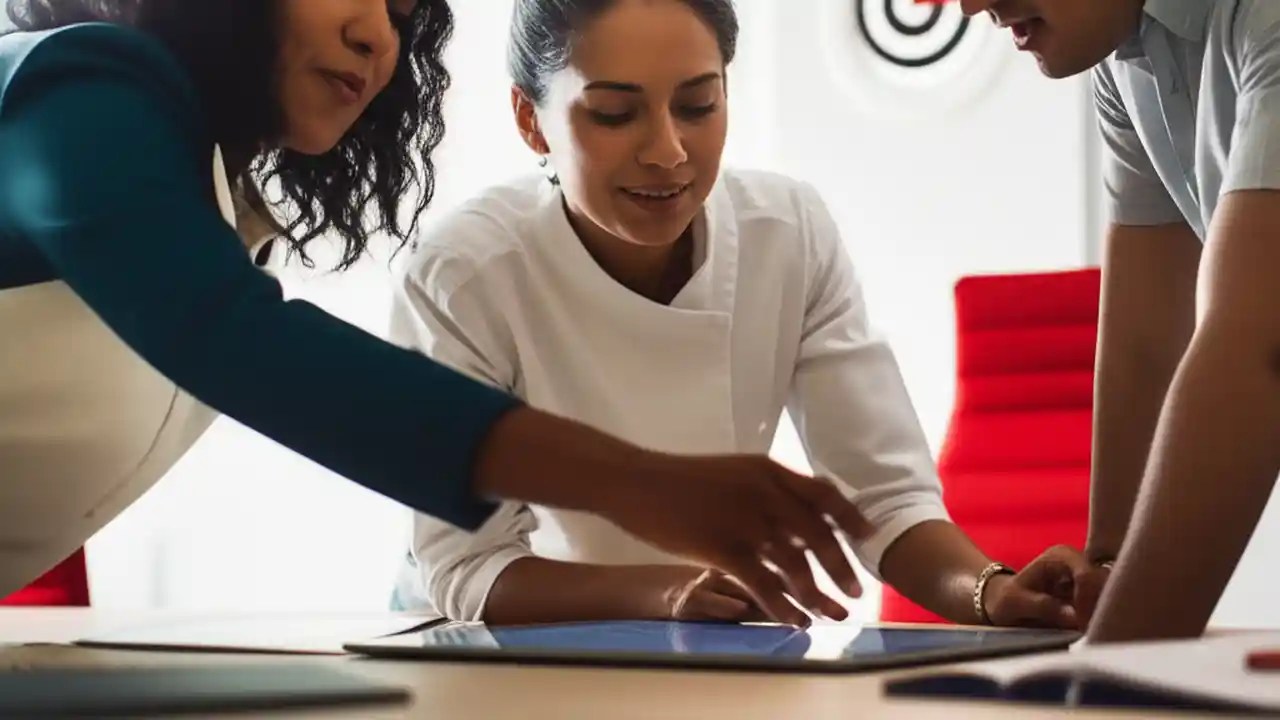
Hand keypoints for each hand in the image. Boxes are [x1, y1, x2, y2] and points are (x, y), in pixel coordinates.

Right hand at [473, 410, 871, 627]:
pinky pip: (764, 584)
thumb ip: (764, 488)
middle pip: (818, 533)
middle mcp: (764, 492)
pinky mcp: (723, 548)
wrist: (635, 481)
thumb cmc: (679, 479)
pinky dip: (784, 606)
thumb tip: (795, 511)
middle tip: (856, 590)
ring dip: (818, 593)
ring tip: (832, 613)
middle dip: (842, 565)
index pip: (824, 493)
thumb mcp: (732, 471)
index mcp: (768, 470)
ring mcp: (745, 520)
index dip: (851, 517)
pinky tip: (794, 620)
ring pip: (796, 564)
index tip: (868, 536)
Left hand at [984, 545, 1108, 629]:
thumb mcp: (1015, 603)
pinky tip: (1098, 634)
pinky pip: (1113, 607)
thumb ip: (1042, 606)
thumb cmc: (1007, 600)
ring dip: (1106, 616)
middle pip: (1107, 585)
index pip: (1086, 576)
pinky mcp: (1099, 596)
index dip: (1087, 601)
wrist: (1008, 605)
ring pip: (1115, 596)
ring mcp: (1093, 578)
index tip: (1080, 625)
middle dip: (1101, 609)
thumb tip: (1074, 617)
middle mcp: (1082, 562)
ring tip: (1094, 635)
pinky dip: (1107, 621)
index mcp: (1061, 556)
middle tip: (1091, 633)